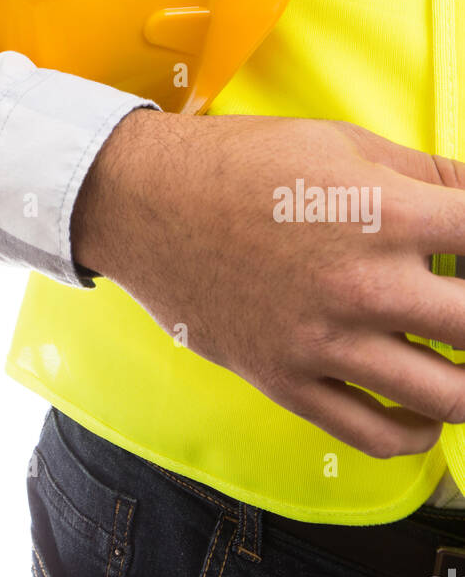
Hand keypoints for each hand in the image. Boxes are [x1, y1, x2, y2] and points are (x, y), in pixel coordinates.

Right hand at [71, 109, 464, 457]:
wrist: (144, 201)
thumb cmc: (239, 162)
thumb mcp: (341, 142)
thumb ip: (426, 172)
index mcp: (386, 212)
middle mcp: (364, 284)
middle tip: (464, 303)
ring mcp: (327, 341)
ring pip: (449, 397)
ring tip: (459, 354)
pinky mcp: (289, 381)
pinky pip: (376, 434)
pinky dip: (419, 432)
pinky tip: (425, 410)